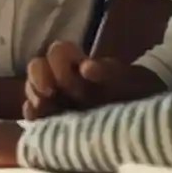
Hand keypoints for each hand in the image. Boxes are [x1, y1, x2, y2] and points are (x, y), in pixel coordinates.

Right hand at [24, 41, 165, 119]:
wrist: (139, 111)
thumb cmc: (131, 89)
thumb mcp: (124, 78)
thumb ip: (106, 72)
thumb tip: (86, 68)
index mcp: (77, 62)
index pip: (58, 51)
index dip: (58, 60)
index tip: (67, 76)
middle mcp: (61, 76)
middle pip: (37, 66)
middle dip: (40, 78)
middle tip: (49, 92)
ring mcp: (55, 96)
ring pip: (32, 88)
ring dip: (34, 95)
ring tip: (43, 107)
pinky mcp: (52, 117)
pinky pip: (33, 113)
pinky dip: (32, 115)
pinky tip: (38, 121)